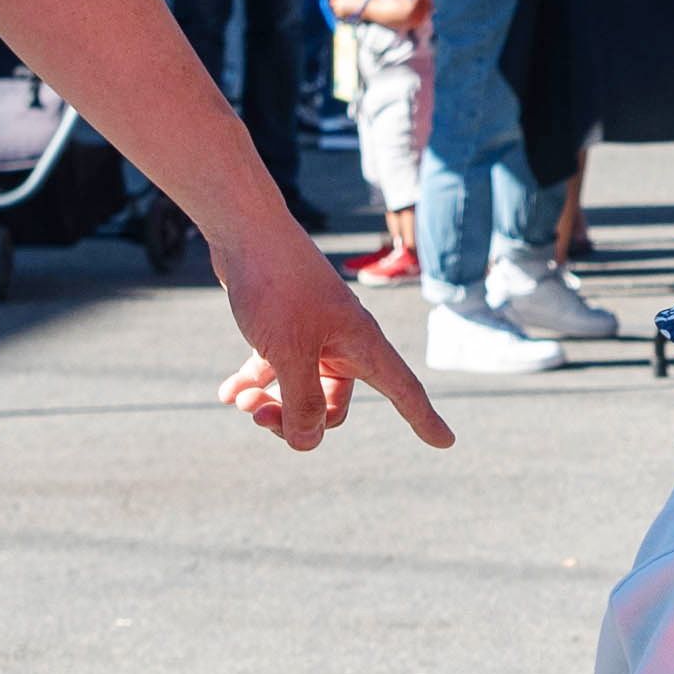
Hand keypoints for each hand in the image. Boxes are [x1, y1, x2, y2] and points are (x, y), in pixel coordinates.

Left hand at [213, 218, 454, 452]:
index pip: (404, 392)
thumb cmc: (276, 287)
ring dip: (271, 402)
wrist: (245, 229)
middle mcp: (344, 343)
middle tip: (258, 415)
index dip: (425, 420)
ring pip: (301, 388)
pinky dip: (253, 382)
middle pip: (333, 404)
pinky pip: (274, 367)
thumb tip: (306, 442)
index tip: (446, 443)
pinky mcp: (284, 326)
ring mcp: (314, 334)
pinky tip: (227, 393)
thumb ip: (301, 402)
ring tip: (239, 401)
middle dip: (296, 419)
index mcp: (362, 346)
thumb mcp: (288, 352)